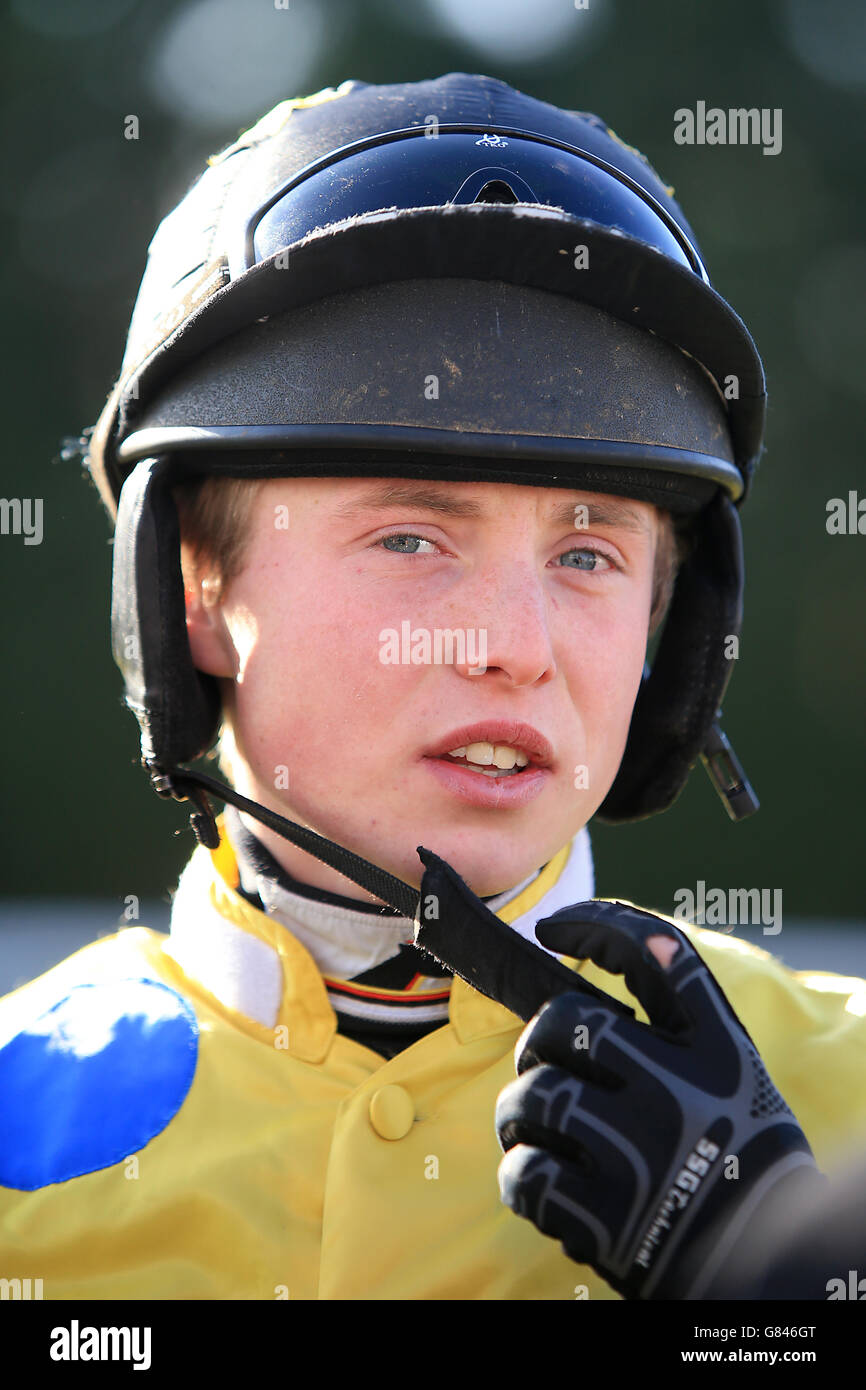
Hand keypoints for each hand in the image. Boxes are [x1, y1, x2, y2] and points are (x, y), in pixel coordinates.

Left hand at [495, 899, 822, 1298]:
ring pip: (529, 1098)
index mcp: (710, 1051)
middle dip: (537, 1047)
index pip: (655, 952)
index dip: (597, 923)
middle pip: (559, 1026)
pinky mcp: (605, 1216)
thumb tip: (623, 931)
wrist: (763, 1258)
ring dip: (519, 1116)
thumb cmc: (734, 1146)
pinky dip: (524, 1178)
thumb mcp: (730, 1064)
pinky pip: (524, 1172)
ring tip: (547, 1134)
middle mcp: (675, 1091)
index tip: (552, 926)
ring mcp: (636, 1152)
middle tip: (548, 1071)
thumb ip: (684, 1001)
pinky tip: (554, 1185)